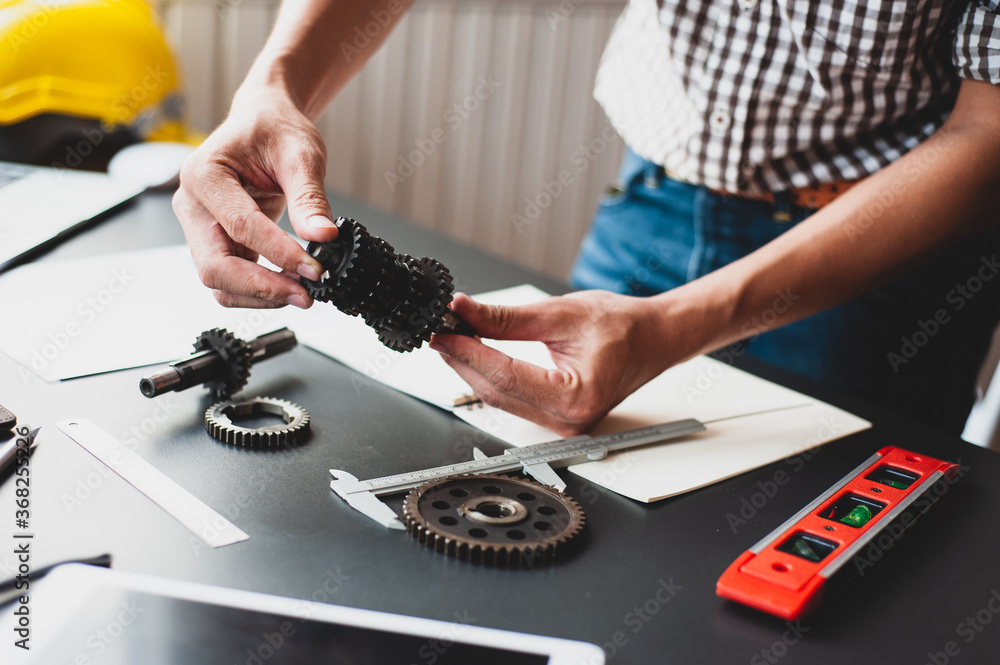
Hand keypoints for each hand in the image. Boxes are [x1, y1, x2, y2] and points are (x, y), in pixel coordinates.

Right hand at [172, 87, 338, 308]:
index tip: (313, 268)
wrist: (264, 122)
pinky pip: (230, 277)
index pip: (240, 226)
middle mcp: (192, 204)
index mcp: (204, 174)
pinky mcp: (215, 241)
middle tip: (306, 295)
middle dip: (262, 287)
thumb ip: (309, 197)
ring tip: (302, 293)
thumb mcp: (301, 154)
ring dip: (260, 295)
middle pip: (215, 266)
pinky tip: (290, 286)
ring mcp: (199, 227)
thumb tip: (323, 236)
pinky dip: (258, 289)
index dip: (279, 253)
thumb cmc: (274, 129)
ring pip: (219, 280)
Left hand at [430, 291, 678, 436]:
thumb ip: (508, 319)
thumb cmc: (624, 328)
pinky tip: (475, 354)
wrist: (654, 339)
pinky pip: (512, 400)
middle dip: (463, 359)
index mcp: (576, 397)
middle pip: (495, 392)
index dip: (466, 351)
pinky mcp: (555, 420)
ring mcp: (561, 427)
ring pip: (499, 399)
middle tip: (441, 327)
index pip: (504, 376)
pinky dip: (490, 376)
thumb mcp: (562, 313)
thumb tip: (465, 312)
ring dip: (472, 368)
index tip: (443, 329)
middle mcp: (568, 422)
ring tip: (454, 335)